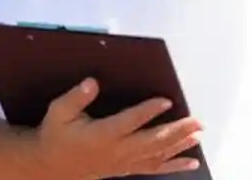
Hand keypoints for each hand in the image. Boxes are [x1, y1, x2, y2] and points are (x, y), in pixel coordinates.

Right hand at [30, 77, 202, 178]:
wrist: (53, 165)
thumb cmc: (57, 134)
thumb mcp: (58, 112)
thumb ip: (76, 97)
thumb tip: (92, 82)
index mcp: (101, 135)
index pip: (128, 122)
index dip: (147, 111)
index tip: (166, 100)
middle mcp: (117, 150)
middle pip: (151, 140)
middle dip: (176, 131)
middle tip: (196, 121)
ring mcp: (124, 162)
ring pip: (157, 154)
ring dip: (179, 144)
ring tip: (198, 133)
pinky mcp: (128, 168)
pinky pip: (155, 168)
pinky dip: (175, 165)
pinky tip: (192, 160)